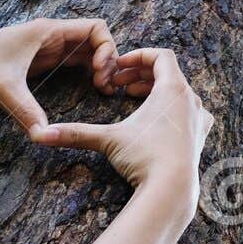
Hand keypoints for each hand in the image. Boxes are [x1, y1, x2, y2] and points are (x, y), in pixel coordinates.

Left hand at [0, 18, 117, 136]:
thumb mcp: (1, 90)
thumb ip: (26, 111)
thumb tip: (45, 136)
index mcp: (46, 31)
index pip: (95, 28)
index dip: (107, 49)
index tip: (100, 74)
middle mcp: (48, 37)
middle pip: (94, 41)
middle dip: (107, 60)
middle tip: (104, 87)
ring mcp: (42, 50)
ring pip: (83, 52)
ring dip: (97, 67)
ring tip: (101, 89)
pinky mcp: (34, 63)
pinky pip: (69, 63)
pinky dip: (83, 73)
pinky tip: (86, 89)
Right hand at [37, 48, 213, 189]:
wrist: (172, 188)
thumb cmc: (144, 157)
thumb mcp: (108, 139)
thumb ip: (76, 133)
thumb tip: (41, 133)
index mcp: (173, 89)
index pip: (161, 56)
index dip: (138, 56)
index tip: (118, 65)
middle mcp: (191, 98)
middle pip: (169, 73)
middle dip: (141, 74)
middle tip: (119, 84)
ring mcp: (199, 116)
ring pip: (179, 91)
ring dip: (156, 90)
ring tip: (132, 97)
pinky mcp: (201, 133)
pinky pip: (188, 110)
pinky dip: (171, 107)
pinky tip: (155, 119)